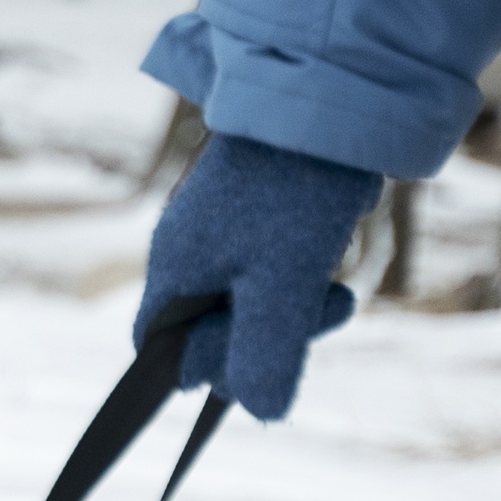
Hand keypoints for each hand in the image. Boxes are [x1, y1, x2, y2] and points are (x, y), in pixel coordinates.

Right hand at [136, 133, 381, 421]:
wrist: (328, 87)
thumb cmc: (294, 191)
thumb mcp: (281, 289)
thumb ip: (264, 359)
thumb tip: (262, 413)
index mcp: (175, 270)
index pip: (162, 352)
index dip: (207, 370)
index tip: (259, 369)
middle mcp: (189, 248)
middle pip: (216, 328)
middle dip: (273, 333)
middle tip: (326, 309)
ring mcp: (224, 225)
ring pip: (255, 295)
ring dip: (300, 300)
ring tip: (338, 280)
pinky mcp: (260, 203)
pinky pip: (278, 258)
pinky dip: (309, 262)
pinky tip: (336, 233)